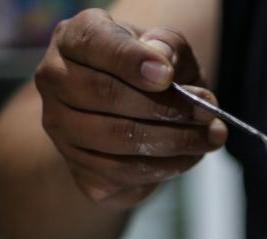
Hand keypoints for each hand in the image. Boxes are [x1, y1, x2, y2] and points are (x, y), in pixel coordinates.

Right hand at [34, 8, 225, 207]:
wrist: (140, 115)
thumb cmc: (154, 72)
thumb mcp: (169, 50)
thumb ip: (168, 47)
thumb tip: (162, 64)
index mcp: (74, 38)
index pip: (95, 44)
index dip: (132, 61)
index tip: (168, 76)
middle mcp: (56, 79)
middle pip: (107, 95)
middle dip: (167, 108)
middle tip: (208, 114)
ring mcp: (61, 127)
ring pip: (118, 139)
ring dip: (175, 142)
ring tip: (210, 137)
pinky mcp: (79, 167)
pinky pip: (124, 173)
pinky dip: (166, 167)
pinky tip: (189, 156)